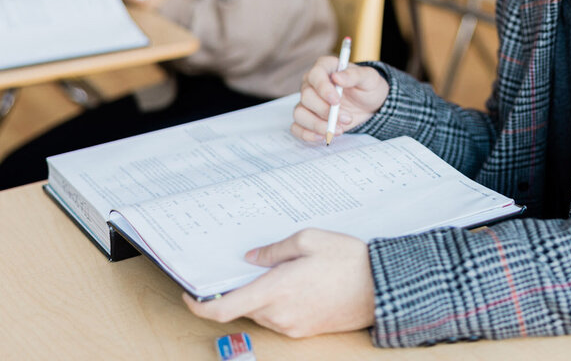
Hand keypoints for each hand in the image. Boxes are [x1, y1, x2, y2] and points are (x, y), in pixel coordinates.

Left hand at [184, 229, 374, 336]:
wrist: (381, 287)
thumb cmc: (348, 260)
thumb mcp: (309, 239)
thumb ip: (274, 250)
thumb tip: (252, 259)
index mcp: (275, 290)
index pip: (223, 310)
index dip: (199, 306)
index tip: (190, 294)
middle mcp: (279, 314)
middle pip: (242, 308)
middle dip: (240, 289)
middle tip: (251, 266)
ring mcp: (292, 326)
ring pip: (261, 313)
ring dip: (262, 295)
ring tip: (285, 270)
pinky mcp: (305, 331)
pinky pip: (279, 318)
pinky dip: (278, 303)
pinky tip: (298, 284)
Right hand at [292, 57, 389, 142]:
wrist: (370, 105)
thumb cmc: (368, 87)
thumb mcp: (369, 78)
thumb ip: (354, 75)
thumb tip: (337, 77)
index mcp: (325, 67)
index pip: (315, 75)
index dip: (323, 89)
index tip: (336, 101)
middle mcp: (312, 83)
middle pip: (306, 97)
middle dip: (325, 111)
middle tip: (347, 118)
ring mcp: (308, 101)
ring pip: (300, 113)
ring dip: (318, 125)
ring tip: (339, 130)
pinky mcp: (308, 117)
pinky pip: (297, 127)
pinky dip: (308, 134)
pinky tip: (324, 136)